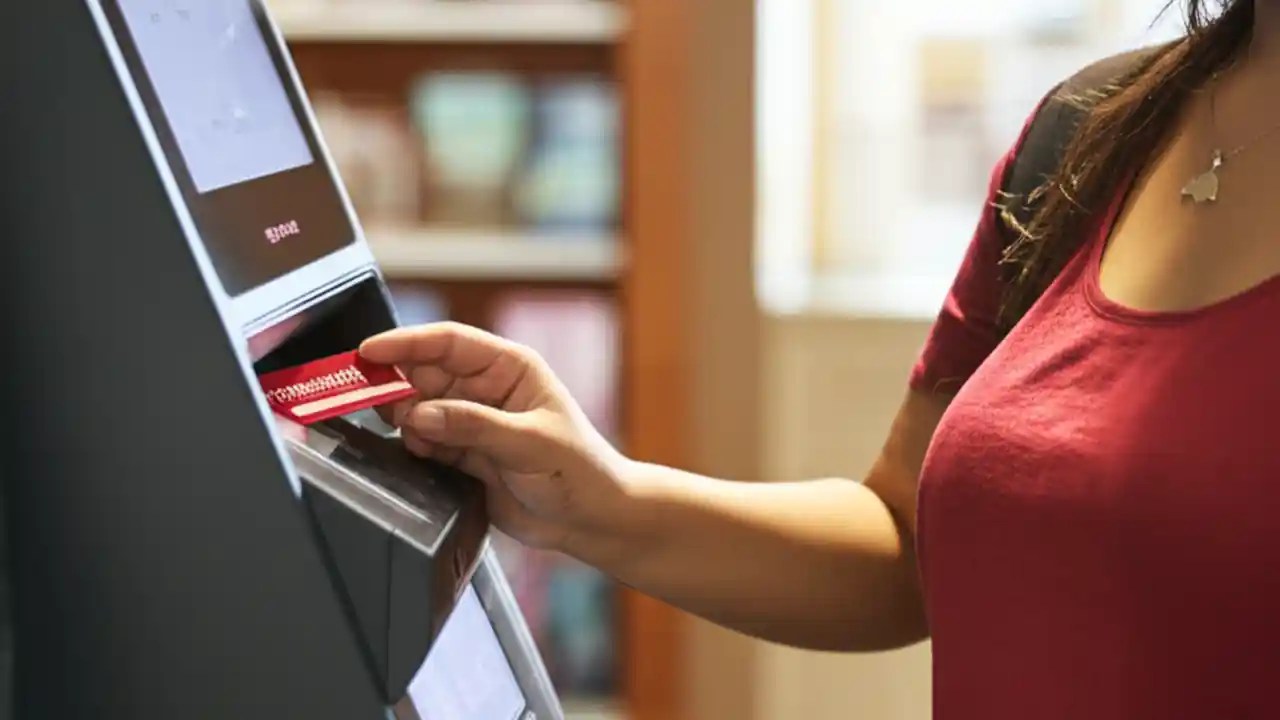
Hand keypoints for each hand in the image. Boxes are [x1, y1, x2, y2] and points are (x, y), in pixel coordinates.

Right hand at [360, 322, 636, 555]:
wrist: (591, 519)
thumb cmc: (580, 470)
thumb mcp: (529, 443)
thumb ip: (473, 425)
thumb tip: (420, 413)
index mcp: (509, 368)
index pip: (448, 342)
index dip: (406, 343)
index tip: (369, 352)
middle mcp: (487, 390)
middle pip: (424, 373)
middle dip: (395, 383)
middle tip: (367, 398)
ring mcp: (473, 422)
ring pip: (419, 408)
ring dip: (406, 420)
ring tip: (415, 437)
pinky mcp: (464, 454)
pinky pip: (425, 441)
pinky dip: (415, 446)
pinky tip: (423, 455)